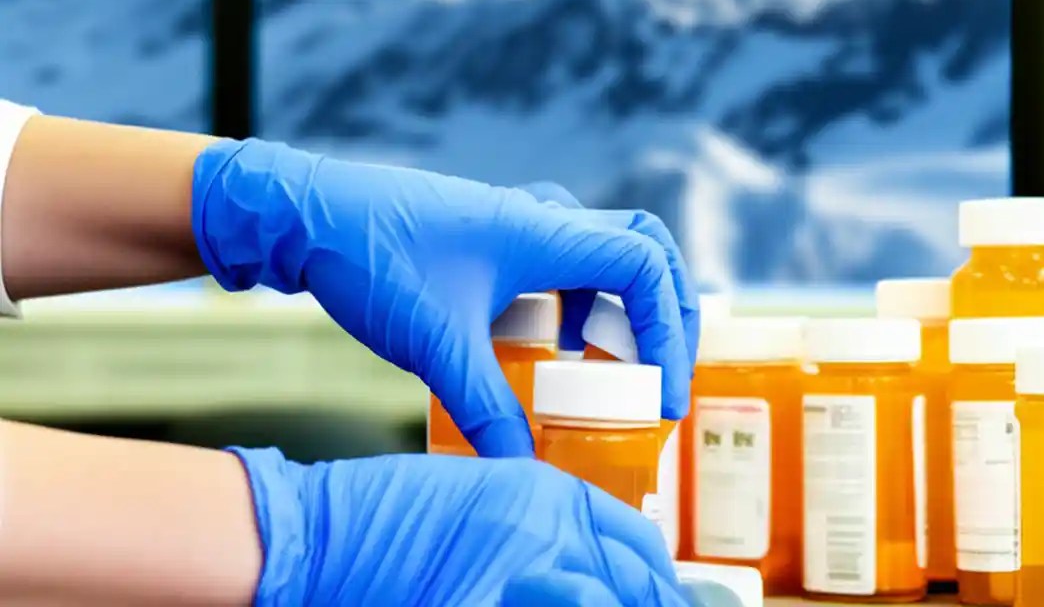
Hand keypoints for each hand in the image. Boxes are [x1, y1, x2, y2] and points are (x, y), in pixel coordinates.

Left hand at [191, 140, 699, 456]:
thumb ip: (485, 407)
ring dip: (620, 305)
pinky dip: (576, 300)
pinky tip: (549, 343)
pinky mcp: (493, 231)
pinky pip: (562, 259)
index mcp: (546, 232)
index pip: (645, 269)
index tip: (662, 392)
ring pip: (604, 250)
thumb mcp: (434, 345)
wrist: (302, 213)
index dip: (669, 331)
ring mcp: (518, 219)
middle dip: (666, 311)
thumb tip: (522, 466)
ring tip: (612, 366)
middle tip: (664, 371)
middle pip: (644, 248)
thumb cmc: (370, 257)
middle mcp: (543, 217)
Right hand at [233, 448, 689, 606]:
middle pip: (638, 585)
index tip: (669, 602)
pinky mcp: (495, 596)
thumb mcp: (490, 504)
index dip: (661, 585)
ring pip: (611, 602)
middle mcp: (554, 526)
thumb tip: (597, 580)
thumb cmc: (391, 518)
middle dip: (653, 605)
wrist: (324, 532)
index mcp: (555, 496)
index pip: (640, 547)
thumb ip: (549, 531)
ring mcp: (529, 567)